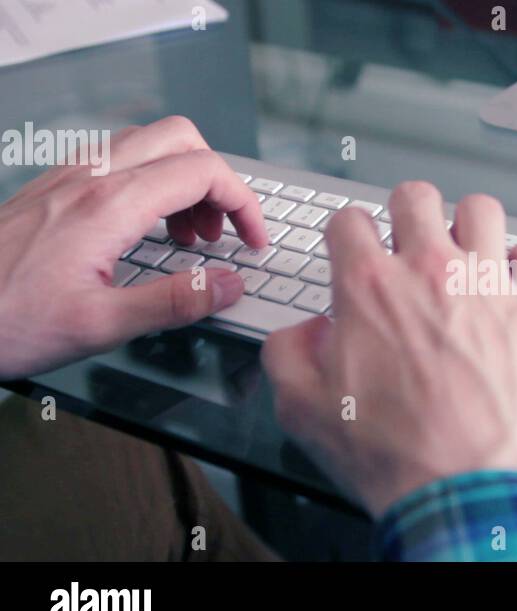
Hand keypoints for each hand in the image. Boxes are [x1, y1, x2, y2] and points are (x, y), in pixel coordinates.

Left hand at [0, 116, 267, 379]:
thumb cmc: (3, 319)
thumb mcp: (99, 326)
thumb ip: (173, 302)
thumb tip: (228, 285)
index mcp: (108, 207)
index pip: (202, 172)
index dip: (243, 204)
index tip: (252, 239)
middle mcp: (89, 179)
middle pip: (181, 139)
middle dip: (218, 181)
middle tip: (224, 230)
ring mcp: (68, 177)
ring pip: (149, 145)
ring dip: (184, 182)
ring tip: (189, 238)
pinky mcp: (53, 188)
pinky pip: (118, 161)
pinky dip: (151, 185)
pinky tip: (145, 231)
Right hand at [263, 182, 516, 516]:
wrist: (469, 493)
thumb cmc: (398, 458)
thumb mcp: (305, 412)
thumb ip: (289, 354)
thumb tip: (304, 332)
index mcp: (370, 289)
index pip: (349, 220)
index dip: (347, 235)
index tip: (356, 251)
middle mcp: (430, 272)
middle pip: (415, 197)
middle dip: (406, 215)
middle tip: (409, 244)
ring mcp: (489, 286)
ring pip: (480, 209)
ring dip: (468, 227)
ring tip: (466, 256)